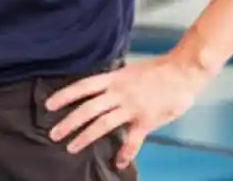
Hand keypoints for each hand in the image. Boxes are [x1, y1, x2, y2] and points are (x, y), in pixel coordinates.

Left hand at [44, 55, 211, 168]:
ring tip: (71, 147)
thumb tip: (100, 90)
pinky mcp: (146, 120)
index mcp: (114, 79)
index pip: (83, 87)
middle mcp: (119, 93)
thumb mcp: (129, 71)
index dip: (64, 95)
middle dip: (69, 122)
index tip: (48, 105)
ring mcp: (132, 107)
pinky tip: (118, 162)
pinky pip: (133, 139)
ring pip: (103, 124)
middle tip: (54, 133)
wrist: (184, 71)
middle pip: (88, 108)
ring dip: (85, 137)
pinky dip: (126, 152)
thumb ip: (115, 83)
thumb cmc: (158, 70)